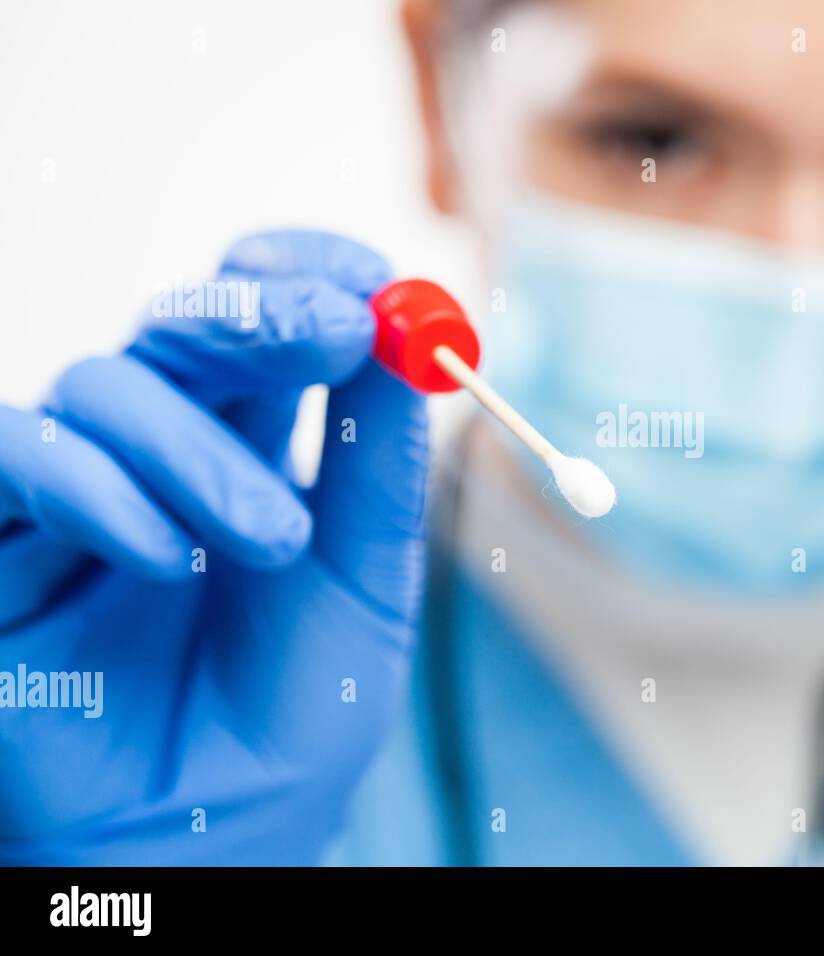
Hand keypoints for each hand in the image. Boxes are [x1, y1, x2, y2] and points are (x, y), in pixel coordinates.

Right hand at [0, 231, 428, 862]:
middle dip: (258, 316)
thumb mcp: (366, 589)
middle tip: (330, 327)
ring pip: (104, 385)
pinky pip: (18, 455)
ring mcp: (74, 490)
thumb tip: (411, 346)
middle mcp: (159, 452)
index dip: (308, 276)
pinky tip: (168, 558)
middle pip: (184, 327)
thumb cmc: (294, 719)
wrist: (207, 839)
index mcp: (253, 448)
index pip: (263, 321)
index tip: (369, 274)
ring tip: (272, 541)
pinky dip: (98, 490)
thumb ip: (378, 473)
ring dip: (199, 447)